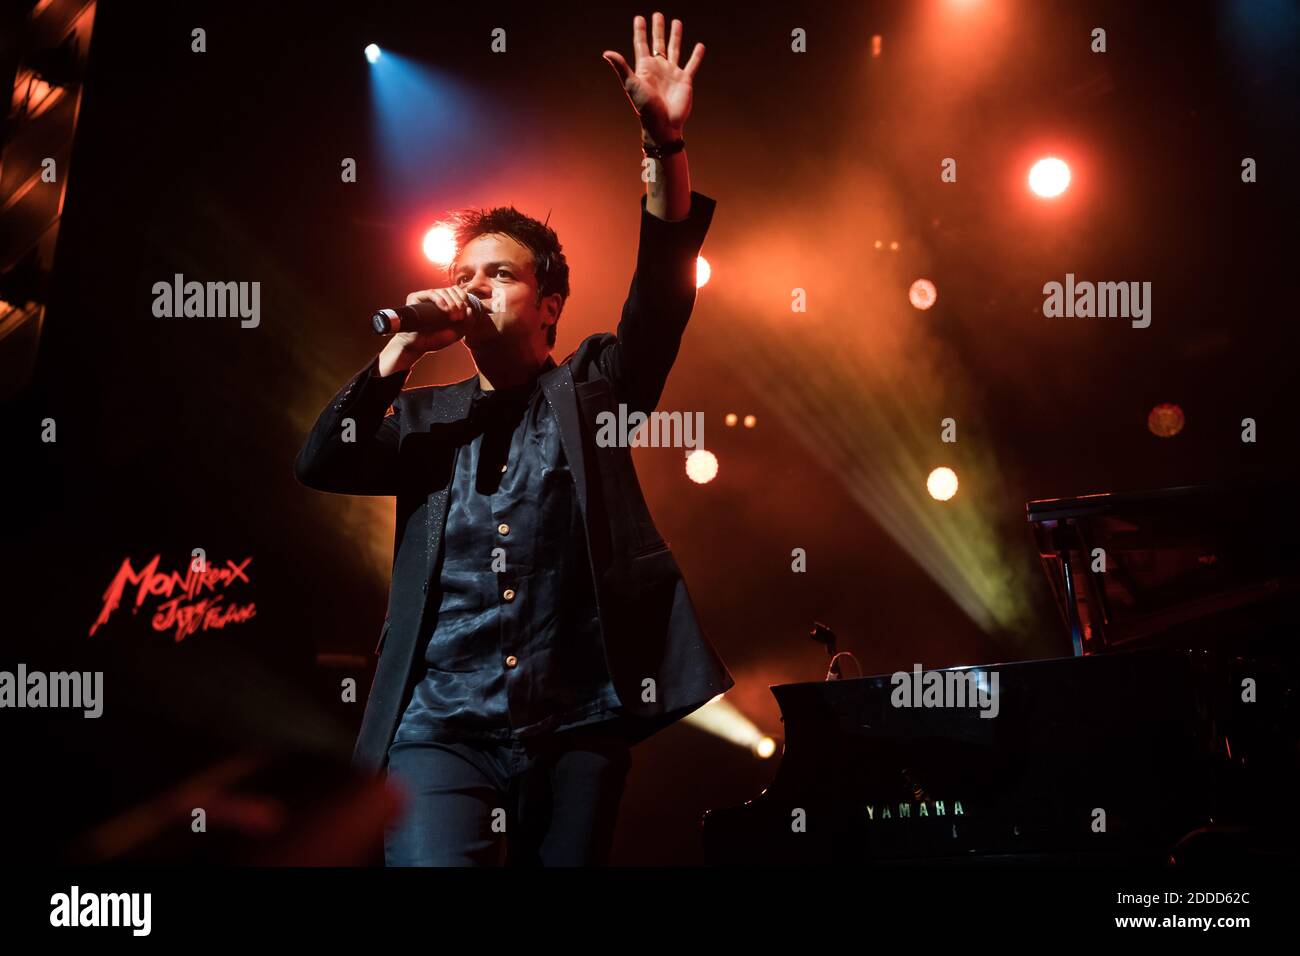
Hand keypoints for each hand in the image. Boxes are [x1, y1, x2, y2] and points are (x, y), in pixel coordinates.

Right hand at [377, 286, 474, 374]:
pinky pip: (431, 294)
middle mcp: (435, 297)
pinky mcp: (415, 298)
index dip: (464, 298)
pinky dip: (441, 300)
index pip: (458, 292)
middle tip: (460, 316)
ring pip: (443, 291)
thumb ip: (465, 325)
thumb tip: (470, 310)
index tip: (467, 312)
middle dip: (459, 302)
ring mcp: (425, 297)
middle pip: (452, 290)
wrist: (416, 347)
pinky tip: (446, 309)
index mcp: (445, 302)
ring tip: (454, 316)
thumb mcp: (455, 334)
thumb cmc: (434, 340)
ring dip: (452, 302)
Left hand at [602, 12, 702, 142]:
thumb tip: (607, 53)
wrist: (663, 125)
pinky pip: (692, 65)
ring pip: (674, 49)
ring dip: (675, 36)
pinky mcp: (685, 80)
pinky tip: (699, 46)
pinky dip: (696, 56)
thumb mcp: (632, 85)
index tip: (639, 18)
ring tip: (676, 22)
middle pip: (658, 43)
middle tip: (657, 14)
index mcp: (645, 68)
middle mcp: (658, 68)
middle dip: (658, 29)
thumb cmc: (645, 108)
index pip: (641, 44)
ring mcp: (672, 73)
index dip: (640, 31)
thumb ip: (621, 67)